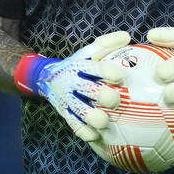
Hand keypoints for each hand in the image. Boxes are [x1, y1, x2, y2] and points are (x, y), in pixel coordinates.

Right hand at [14, 31, 128, 140]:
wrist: (46, 78)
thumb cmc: (78, 64)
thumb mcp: (88, 51)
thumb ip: (107, 43)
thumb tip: (127, 37)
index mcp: (79, 65)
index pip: (95, 67)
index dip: (109, 71)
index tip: (121, 76)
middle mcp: (72, 82)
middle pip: (89, 90)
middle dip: (103, 96)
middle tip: (115, 100)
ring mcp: (67, 99)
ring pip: (80, 111)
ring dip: (94, 118)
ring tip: (105, 121)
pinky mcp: (65, 113)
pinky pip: (74, 125)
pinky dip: (85, 132)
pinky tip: (96, 136)